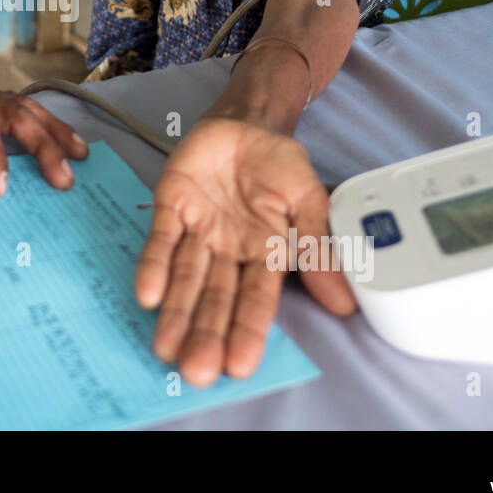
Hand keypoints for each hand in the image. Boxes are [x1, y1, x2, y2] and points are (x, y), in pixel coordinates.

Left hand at [135, 116, 355, 386]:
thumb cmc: (280, 163)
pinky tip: (147, 294)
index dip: (247, 329)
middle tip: (196, 371)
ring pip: (185, 277)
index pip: (256, 298)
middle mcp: (228, 249)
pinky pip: (161, 240)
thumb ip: (318, 246)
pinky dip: (153, 265)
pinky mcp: (171, 206)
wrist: (247, 121)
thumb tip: (344, 301)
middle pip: (216, 297)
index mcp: (265, 252)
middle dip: (206, 332)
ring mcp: (197, 230)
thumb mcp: (309, 199)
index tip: (240, 364)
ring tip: (166, 348)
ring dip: (176, 311)